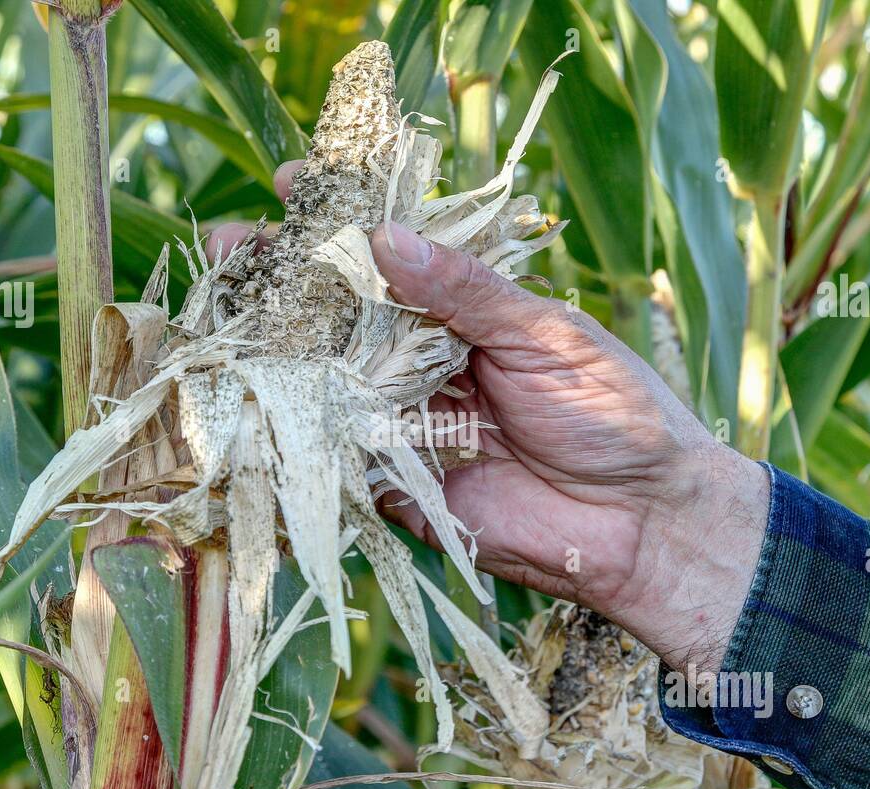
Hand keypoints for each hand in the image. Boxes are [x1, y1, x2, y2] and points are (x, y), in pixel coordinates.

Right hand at [209, 163, 769, 673]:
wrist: (643, 523)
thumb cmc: (613, 413)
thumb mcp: (545, 335)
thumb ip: (465, 292)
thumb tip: (383, 238)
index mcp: (473, 315)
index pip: (398, 259)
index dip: (349, 223)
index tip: (299, 184)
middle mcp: (434, 363)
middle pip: (350, 319)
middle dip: (293, 284)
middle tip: (233, 248)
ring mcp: (414, 424)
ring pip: (337, 383)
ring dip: (284, 352)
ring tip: (226, 315)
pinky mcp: (404, 487)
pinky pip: (347, 457)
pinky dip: (307, 434)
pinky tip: (256, 399)